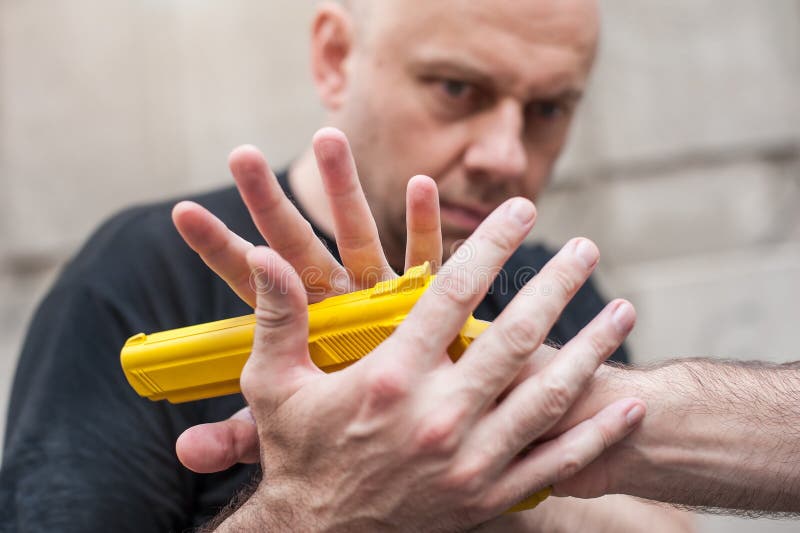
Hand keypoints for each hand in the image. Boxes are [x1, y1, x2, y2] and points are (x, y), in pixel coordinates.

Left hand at [173, 127, 441, 471]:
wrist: (403, 417)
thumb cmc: (342, 412)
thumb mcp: (291, 422)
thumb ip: (243, 432)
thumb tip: (185, 452)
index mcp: (298, 320)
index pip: (251, 281)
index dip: (219, 248)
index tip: (184, 213)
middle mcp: (332, 295)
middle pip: (294, 242)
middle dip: (268, 201)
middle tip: (241, 156)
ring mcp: (374, 288)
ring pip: (356, 232)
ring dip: (342, 187)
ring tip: (327, 137)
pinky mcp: (417, 295)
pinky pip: (422, 258)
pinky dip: (423, 224)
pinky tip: (420, 186)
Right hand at [216, 200, 644, 530]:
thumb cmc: (298, 454)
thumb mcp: (273, 384)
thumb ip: (278, 316)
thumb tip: (264, 256)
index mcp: (390, 379)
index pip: (454, 294)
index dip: (492, 245)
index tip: (524, 211)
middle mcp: (439, 417)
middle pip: (515, 336)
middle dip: (556, 285)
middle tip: (586, 249)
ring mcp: (471, 461)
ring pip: (549, 396)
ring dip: (591, 349)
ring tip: (622, 310)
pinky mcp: (489, 497)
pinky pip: (556, 461)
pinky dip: (597, 433)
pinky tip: (628, 403)